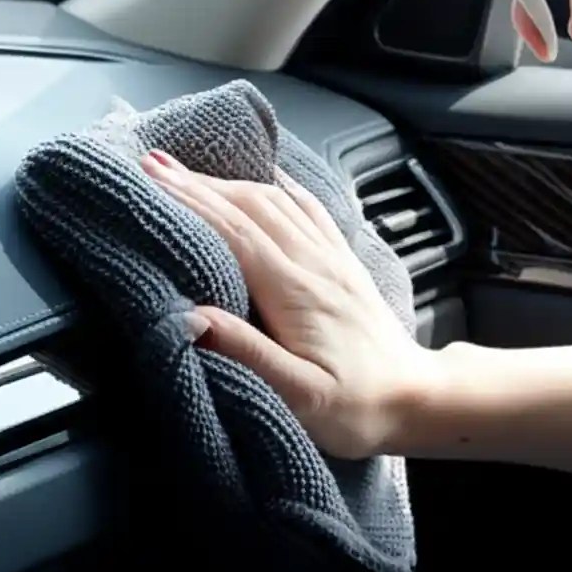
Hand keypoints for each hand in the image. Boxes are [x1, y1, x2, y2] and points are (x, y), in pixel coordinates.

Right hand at [139, 149, 436, 458]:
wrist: (418, 402)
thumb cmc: (358, 408)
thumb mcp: (300, 397)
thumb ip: (246, 353)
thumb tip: (190, 318)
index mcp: (297, 292)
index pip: (234, 232)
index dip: (190, 201)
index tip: (152, 178)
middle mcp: (314, 264)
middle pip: (250, 206)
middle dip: (198, 182)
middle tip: (153, 163)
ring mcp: (331, 259)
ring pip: (275, 202)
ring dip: (228, 181)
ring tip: (187, 169)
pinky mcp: (342, 264)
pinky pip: (307, 209)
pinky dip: (277, 186)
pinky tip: (265, 175)